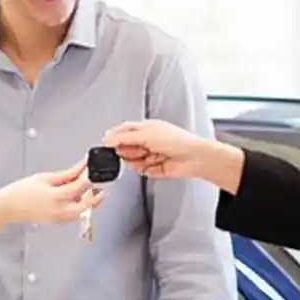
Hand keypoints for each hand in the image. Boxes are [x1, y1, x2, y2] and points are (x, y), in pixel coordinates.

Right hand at [0, 160, 102, 233]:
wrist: (11, 207)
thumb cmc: (24, 190)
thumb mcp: (46, 178)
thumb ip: (67, 175)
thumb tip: (82, 167)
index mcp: (56, 197)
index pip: (81, 186)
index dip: (90, 176)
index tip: (94, 168)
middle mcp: (60, 210)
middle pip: (88, 204)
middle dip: (97, 194)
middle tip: (101, 184)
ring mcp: (60, 218)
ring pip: (83, 210)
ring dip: (89, 200)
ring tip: (91, 190)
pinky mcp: (59, 221)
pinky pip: (75, 214)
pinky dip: (80, 205)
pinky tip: (78, 197)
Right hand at [103, 120, 244, 192]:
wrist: (193, 157)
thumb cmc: (176, 141)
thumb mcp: (146, 135)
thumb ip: (125, 138)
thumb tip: (108, 138)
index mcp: (146, 128)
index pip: (124, 131)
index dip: (114, 137)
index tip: (106, 144)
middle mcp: (147, 141)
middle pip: (126, 147)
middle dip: (127, 150)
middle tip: (133, 151)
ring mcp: (151, 155)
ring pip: (132, 160)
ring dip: (137, 160)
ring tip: (148, 157)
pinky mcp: (155, 168)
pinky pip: (142, 170)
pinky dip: (146, 169)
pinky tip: (155, 165)